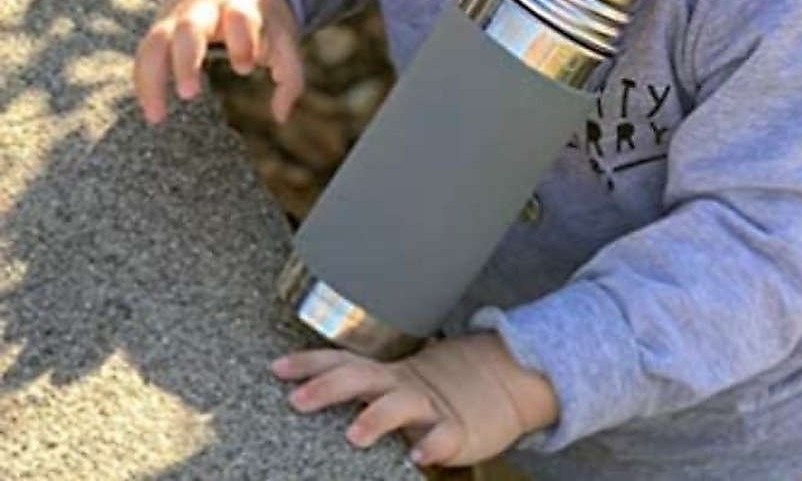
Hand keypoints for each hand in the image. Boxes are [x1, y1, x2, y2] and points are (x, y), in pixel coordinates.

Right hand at [133, 0, 304, 124]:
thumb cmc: (260, 19)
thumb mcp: (282, 38)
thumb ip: (289, 75)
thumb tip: (281, 116)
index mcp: (241, 5)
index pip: (240, 17)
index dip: (242, 41)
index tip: (245, 69)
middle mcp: (205, 9)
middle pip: (189, 26)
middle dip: (186, 58)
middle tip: (189, 93)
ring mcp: (178, 18)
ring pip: (156, 41)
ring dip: (153, 77)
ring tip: (158, 114)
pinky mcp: (161, 30)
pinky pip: (145, 54)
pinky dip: (144, 83)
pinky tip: (152, 111)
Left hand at [271, 333, 559, 467]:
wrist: (508, 377)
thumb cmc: (443, 389)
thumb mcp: (402, 382)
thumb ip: (368, 387)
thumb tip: (313, 391)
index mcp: (387, 375)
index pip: (343, 362)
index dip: (310, 363)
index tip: (277, 367)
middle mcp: (404, 385)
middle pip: (362, 378)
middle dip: (329, 386)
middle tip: (297, 399)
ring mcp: (432, 406)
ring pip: (402, 406)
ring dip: (377, 416)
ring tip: (355, 433)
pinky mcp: (459, 430)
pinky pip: (444, 437)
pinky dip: (432, 444)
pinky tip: (420, 455)